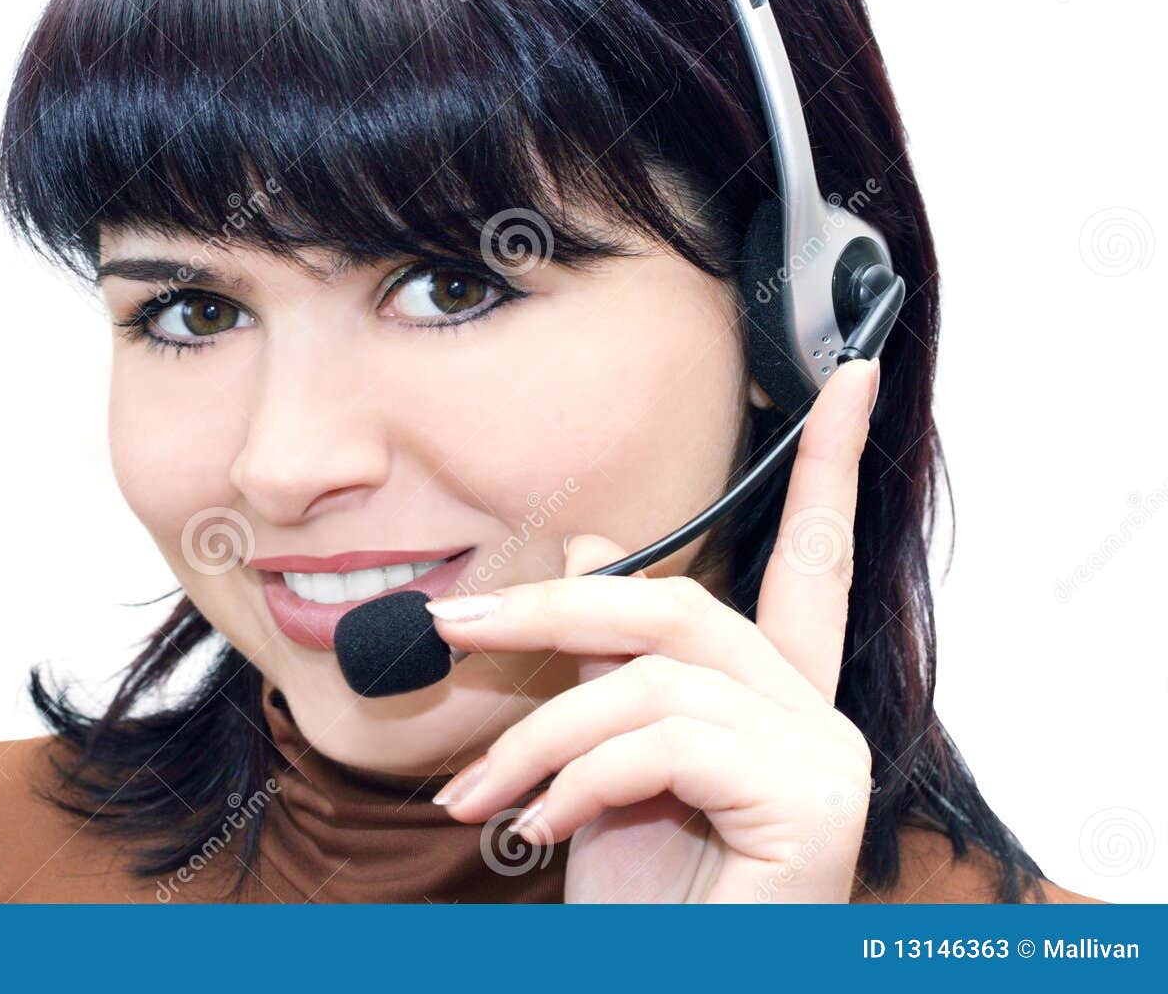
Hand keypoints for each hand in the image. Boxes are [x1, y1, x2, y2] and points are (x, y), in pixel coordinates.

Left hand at [426, 357, 880, 902]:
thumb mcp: (601, 763)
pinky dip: (577, 778)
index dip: (833, 463)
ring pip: (651, 679)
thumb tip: (584, 545)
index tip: (852, 374)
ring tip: (478, 800)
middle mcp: (816, 711)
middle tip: (454, 629)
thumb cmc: (640, 897)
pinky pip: (664, 741)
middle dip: (553, 609)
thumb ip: (605, 658)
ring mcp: (824, 755)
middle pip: (680, 606)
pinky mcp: (813, 800)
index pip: (814, 558)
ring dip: (537, 737)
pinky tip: (538, 831)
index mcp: (772, 693)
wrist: (665, 981)